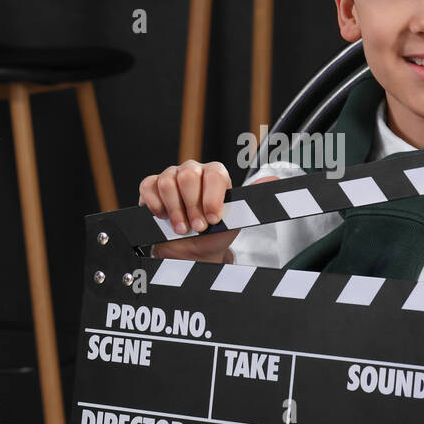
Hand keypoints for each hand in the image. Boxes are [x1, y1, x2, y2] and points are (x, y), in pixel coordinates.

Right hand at [139, 160, 276, 263]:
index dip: (212, 198)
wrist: (191, 251)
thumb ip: (253, 198)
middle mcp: (193, 171)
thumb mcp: (236, 218)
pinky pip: (149, 186)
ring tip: (181, 228)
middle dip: (192, 207)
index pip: (215, 174)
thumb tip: (274, 179)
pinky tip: (162, 217)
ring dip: (175, 210)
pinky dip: (156, 205)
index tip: (213, 219)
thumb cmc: (214, 233)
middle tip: (197, 227)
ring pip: (168, 182)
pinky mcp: (151, 186)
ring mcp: (170, 176)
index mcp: (215, 175)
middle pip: (189, 176)